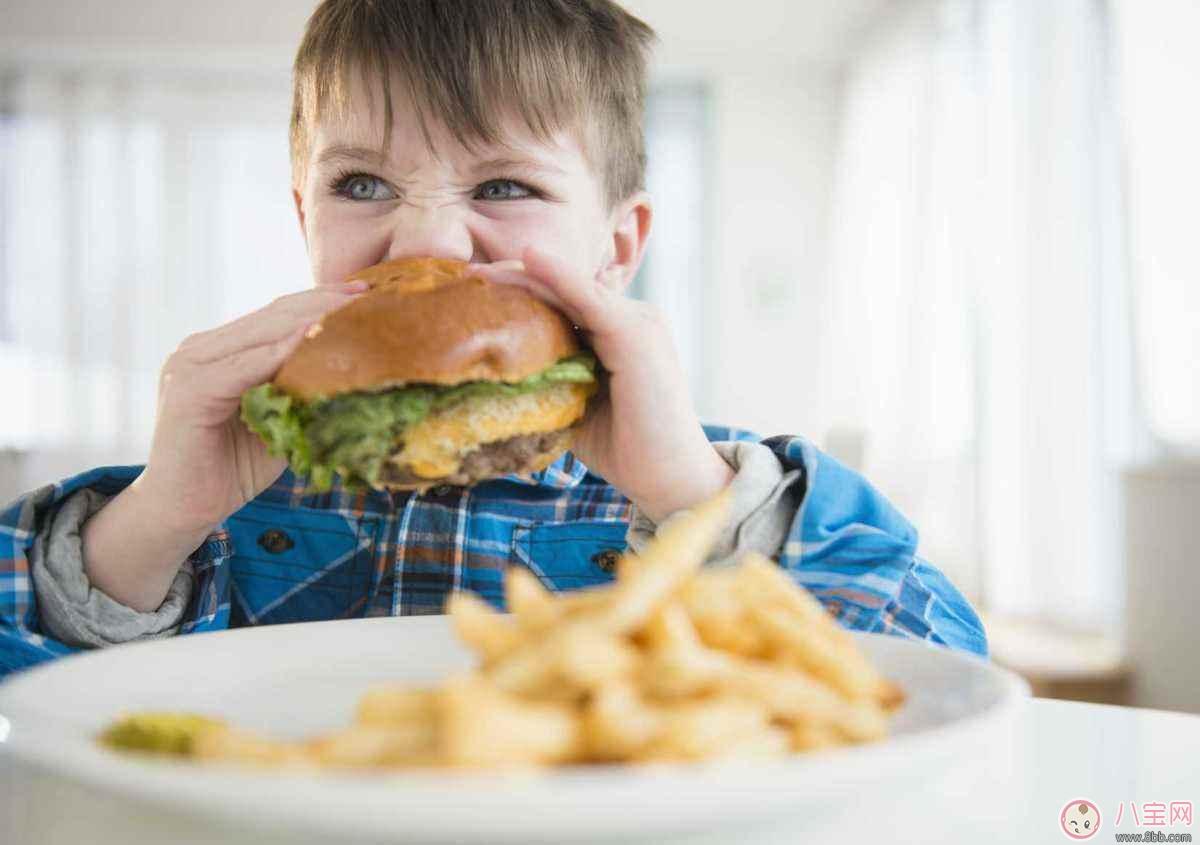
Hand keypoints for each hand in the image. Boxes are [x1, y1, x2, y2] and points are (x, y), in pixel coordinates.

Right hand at [138, 282, 369, 533]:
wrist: (183, 510)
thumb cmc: (234, 467)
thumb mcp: (279, 421)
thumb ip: (302, 390)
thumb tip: (356, 374)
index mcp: (219, 350)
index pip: (277, 315)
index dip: (321, 300)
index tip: (366, 292)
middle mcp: (200, 349)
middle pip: (273, 315)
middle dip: (323, 301)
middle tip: (368, 293)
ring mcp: (190, 366)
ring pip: (262, 333)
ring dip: (310, 320)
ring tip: (352, 312)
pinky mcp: (189, 391)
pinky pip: (245, 367)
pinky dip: (281, 354)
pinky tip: (313, 343)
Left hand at [470, 247, 733, 522]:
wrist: (672, 479)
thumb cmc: (626, 449)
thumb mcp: (577, 406)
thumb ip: (550, 382)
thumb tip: (495, 379)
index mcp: (617, 333)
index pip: (562, 301)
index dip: (519, 293)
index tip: (471, 295)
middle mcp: (631, 318)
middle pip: (562, 288)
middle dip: (512, 280)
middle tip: (464, 278)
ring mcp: (637, 322)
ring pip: (570, 288)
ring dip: (523, 275)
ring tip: (479, 273)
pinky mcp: (635, 334)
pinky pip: (589, 298)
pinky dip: (559, 276)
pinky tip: (527, 259)